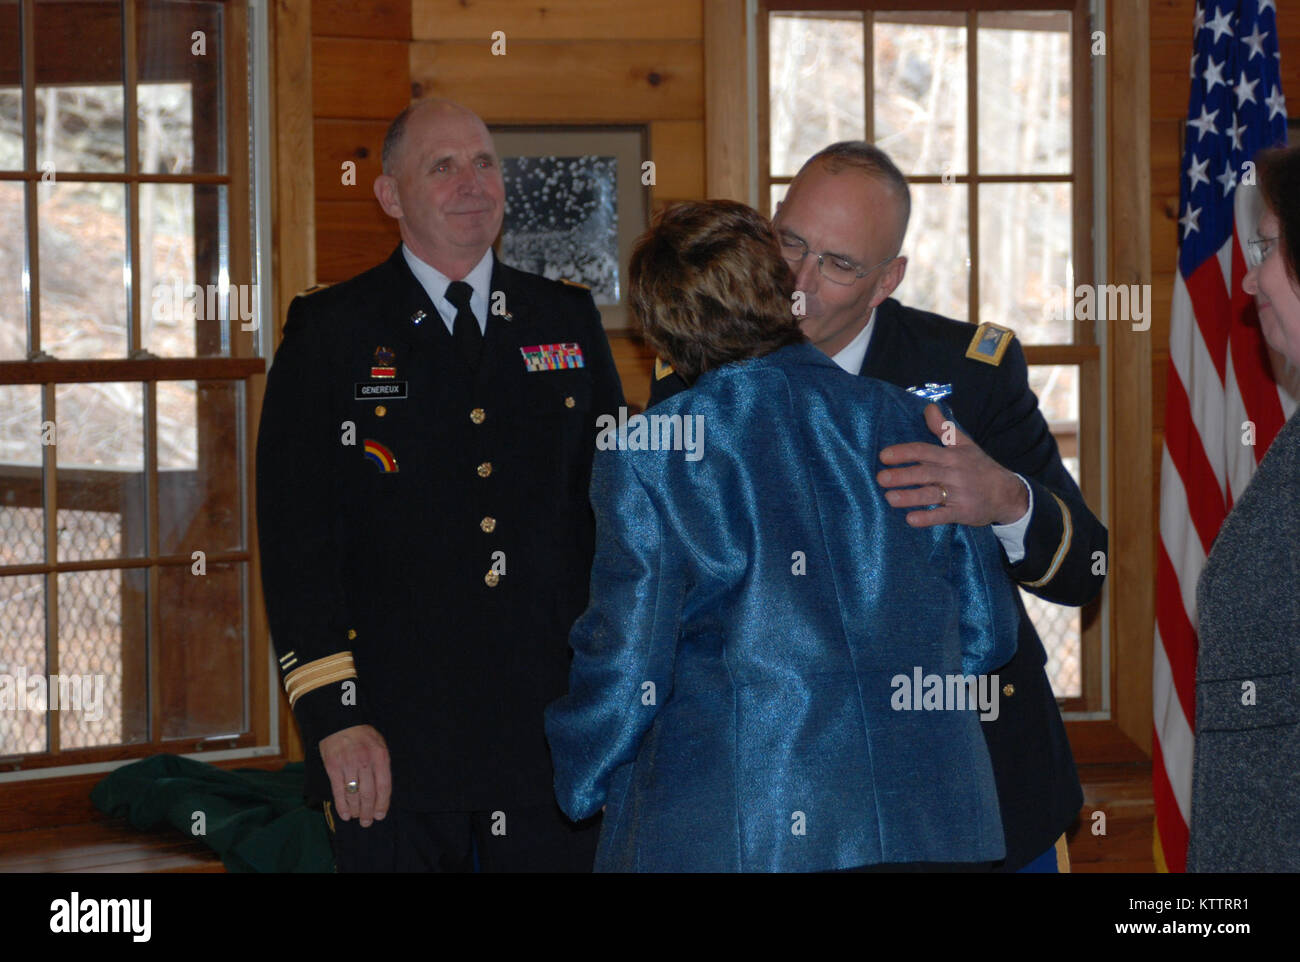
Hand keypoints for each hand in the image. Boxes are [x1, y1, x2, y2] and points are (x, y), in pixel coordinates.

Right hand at [319, 724, 390, 826]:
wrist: (340, 721)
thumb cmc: (363, 736)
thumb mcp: (379, 745)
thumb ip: (381, 766)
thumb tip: (382, 792)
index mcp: (380, 756)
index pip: (384, 786)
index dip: (382, 803)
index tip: (380, 815)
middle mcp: (365, 761)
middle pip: (369, 793)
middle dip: (368, 811)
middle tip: (367, 822)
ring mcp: (348, 764)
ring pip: (354, 795)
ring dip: (356, 811)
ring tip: (357, 818)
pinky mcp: (333, 767)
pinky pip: (338, 791)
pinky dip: (342, 806)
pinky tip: (345, 815)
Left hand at [876, 403, 1028, 527]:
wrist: (1008, 493)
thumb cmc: (980, 467)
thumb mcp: (965, 444)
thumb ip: (944, 428)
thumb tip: (928, 407)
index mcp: (951, 456)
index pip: (924, 451)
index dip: (904, 453)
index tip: (884, 456)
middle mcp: (954, 474)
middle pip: (925, 473)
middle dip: (902, 475)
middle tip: (880, 478)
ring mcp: (959, 494)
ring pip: (931, 494)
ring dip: (910, 497)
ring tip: (889, 498)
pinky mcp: (962, 512)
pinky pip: (943, 516)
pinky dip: (928, 518)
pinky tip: (911, 519)